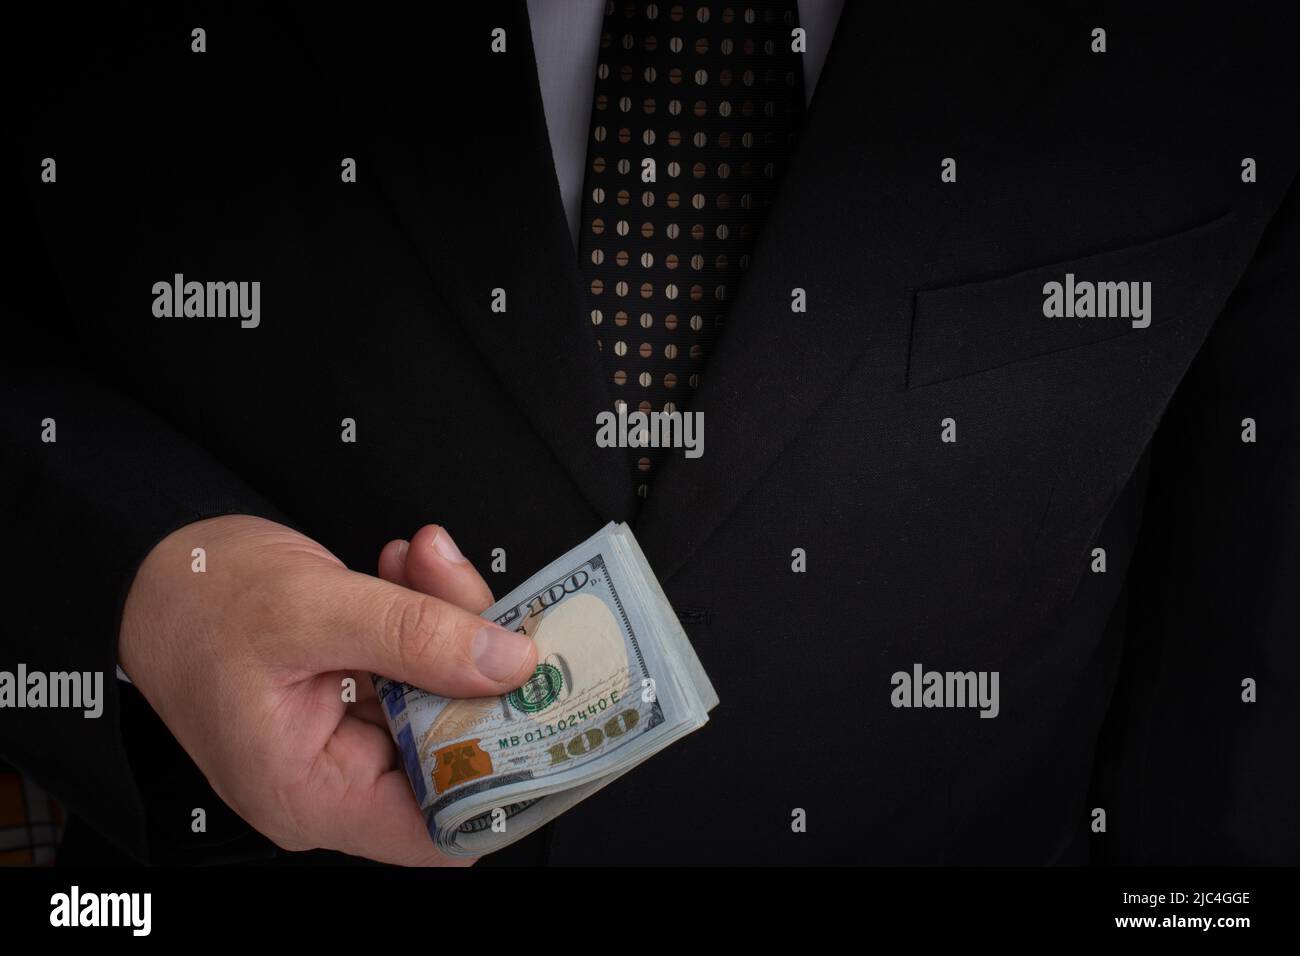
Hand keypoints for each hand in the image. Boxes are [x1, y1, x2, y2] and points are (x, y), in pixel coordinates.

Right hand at [118, 515, 533, 865]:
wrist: (148, 562)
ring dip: (449, 621)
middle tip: (480, 599)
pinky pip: (416, 662)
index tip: (549, 712)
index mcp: (312, 792)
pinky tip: (409, 567)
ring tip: (426, 562)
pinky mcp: (354, 691)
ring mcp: (346, 734)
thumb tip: (512, 662)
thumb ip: (418, 636)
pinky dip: (424, 612)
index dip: (506, 775)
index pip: (441, 823)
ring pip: (441, 692)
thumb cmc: (197, 598)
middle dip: (477, 665)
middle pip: (452, 744)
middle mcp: (334, 777)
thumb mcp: (312, 608)